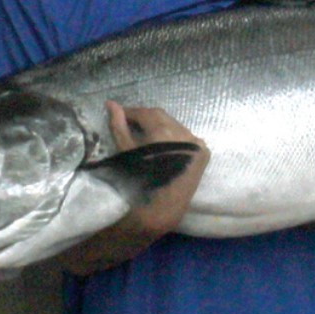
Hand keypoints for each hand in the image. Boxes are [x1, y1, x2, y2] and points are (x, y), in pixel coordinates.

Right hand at [57, 103, 208, 275]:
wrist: (161, 209)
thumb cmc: (139, 181)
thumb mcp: (126, 151)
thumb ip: (119, 125)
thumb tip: (111, 103)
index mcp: (164, 132)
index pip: (146, 113)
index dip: (132, 113)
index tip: (122, 115)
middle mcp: (183, 134)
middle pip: (162, 117)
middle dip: (146, 119)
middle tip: (132, 124)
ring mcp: (196, 143)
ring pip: (175, 126)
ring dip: (161, 127)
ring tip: (147, 135)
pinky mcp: (203, 153)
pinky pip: (187, 137)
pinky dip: (175, 137)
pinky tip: (165, 146)